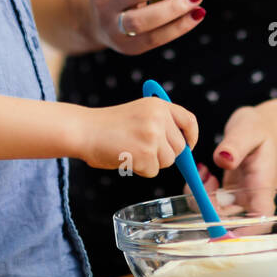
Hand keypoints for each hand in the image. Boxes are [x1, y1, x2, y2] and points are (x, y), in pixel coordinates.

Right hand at [74, 96, 198, 178]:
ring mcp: (153, 136)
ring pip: (168, 161)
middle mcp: (159, 118)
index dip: (191, 137)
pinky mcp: (146, 154)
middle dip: (165, 153)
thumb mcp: (139, 113)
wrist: (84, 130)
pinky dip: (141, 170)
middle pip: (180, 147)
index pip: (189, 121)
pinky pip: (153, 171)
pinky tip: (126, 157)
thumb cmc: (108, 126)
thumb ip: (160, 123)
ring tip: (131, 150)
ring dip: (152, 162)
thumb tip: (184, 148)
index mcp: (158, 105)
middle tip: (142, 149)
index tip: (188, 146)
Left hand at [200, 104, 276, 225]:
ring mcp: (240, 198)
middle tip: (201, 186)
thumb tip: (223, 159)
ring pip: (218, 214)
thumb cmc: (261, 129)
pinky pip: (212, 202)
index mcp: (263, 187)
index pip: (261, 220)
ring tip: (203, 174)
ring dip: (203, 200)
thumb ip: (236, 145)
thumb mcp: (248, 130)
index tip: (223, 232)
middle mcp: (252, 198)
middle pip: (233, 222)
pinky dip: (201, 191)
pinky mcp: (230, 194)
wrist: (265, 127)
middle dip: (210, 211)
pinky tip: (204, 173)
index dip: (245, 233)